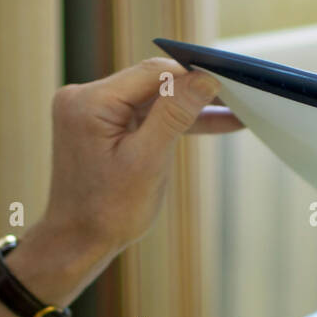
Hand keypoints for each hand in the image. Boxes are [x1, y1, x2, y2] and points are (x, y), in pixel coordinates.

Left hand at [41, 57, 242, 251]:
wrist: (78, 242)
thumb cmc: (108, 212)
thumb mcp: (149, 161)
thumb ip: (175, 114)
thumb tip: (204, 78)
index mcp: (89, 102)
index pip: (153, 73)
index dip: (193, 76)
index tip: (230, 82)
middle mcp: (83, 98)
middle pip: (151, 82)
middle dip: (193, 91)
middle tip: (238, 94)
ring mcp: (89, 111)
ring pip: (150, 98)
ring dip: (186, 108)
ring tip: (232, 110)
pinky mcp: (100, 125)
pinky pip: (142, 115)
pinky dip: (170, 122)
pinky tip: (208, 122)